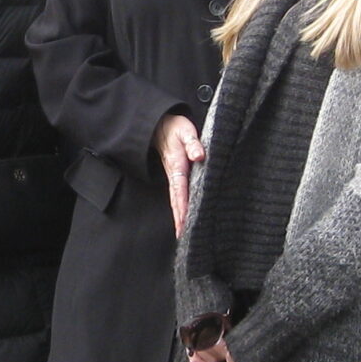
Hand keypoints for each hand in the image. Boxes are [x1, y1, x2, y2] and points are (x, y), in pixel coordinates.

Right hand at [155, 113, 204, 234]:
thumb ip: (193, 143)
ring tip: (182, 233)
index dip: (183, 206)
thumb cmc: (175, 128)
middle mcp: (174, 175)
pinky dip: (180, 207)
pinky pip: (178, 195)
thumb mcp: (185, 131)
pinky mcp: (176, 176)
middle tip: (182, 236)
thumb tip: (199, 156)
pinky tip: (184, 216)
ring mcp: (174, 177)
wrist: (161, 125)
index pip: (180, 190)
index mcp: (177, 166)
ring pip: (176, 200)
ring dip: (179, 216)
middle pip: (176, 201)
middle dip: (179, 218)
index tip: (184, 221)